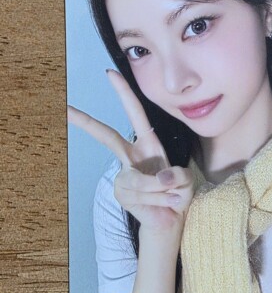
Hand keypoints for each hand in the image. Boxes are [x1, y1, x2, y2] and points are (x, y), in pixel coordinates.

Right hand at [68, 69, 193, 231]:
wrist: (171, 219)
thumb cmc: (178, 194)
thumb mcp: (184, 180)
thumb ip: (177, 177)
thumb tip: (160, 178)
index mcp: (148, 144)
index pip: (135, 113)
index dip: (124, 93)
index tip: (110, 73)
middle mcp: (131, 157)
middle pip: (108, 137)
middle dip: (87, 122)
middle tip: (65, 108)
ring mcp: (124, 177)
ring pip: (146, 179)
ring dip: (168, 190)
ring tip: (174, 197)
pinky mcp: (122, 194)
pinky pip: (148, 194)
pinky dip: (164, 200)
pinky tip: (165, 205)